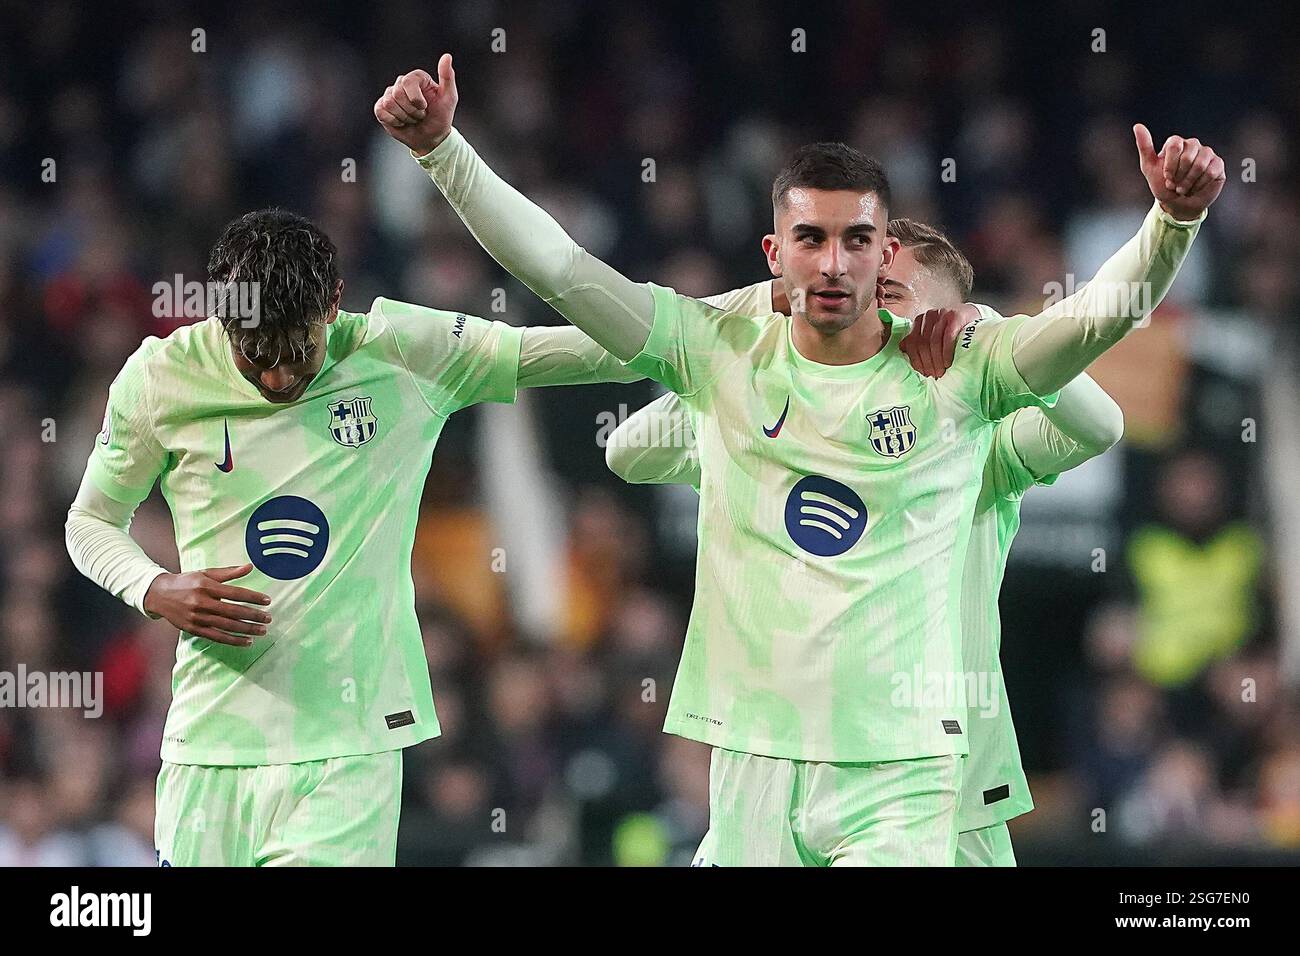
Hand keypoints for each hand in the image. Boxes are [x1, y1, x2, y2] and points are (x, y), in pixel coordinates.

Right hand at [143, 563, 271, 646]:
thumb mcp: (206, 573)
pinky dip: (233, 640)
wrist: (158, 594)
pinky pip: (217, 637)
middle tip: (269, 618)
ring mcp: (197, 617)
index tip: (267, 601)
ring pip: (227, 626)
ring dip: (247, 630)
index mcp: (206, 586)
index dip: (253, 597)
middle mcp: (201, 602)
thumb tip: (250, 566)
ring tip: (263, 631)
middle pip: (233, 611)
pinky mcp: (193, 629)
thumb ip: (229, 572)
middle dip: (253, 615)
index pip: (235, 593)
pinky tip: (247, 642)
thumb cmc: (186, 581)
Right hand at [374, 53, 458, 155]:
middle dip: (411, 111)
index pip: (407, 82)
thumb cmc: (441, 116)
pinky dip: (394, 121)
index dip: (416, 99)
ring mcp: (390, 95)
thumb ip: (447, 76)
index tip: (424, 107)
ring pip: (389, 103)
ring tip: (412, 118)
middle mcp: (401, 83)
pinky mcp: (381, 107)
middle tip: (420, 115)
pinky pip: (381, 111)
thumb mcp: (450, 98)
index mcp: (416, 78)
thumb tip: (447, 56)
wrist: (431, 137)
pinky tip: (401, 122)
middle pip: (397, 94)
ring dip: (404, 117)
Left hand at [898, 304, 979, 378]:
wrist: (971, 315)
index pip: (912, 343)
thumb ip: (917, 339)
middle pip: (922, 344)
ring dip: (936, 360)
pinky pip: (948, 337)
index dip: (916, 360)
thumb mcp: (932, 332)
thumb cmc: (950, 328)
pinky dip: (946, 352)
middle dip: (927, 363)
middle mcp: (929, 316)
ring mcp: (942, 315)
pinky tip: (948, 363)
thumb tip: (902, 348)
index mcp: (920, 321)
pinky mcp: (955, 316)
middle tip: (933, 375)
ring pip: (933, 342)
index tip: (923, 373)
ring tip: (941, 372)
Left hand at [1133, 123, 1224, 221]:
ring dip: (1188, 182)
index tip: (1166, 177)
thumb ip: (1145, 147)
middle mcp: (1193, 145)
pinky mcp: (1218, 164)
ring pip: (1200, 164)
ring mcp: (1207, 153)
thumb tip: (1137, 126)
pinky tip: (1195, 188)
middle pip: (1188, 156)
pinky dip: (1200, 184)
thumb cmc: (1163, 186)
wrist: (1177, 204)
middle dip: (1179, 176)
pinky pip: (1210, 172)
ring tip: (1183, 188)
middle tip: (1175, 185)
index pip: (1174, 144)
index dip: (1170, 165)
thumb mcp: (1149, 168)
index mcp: (1176, 143)